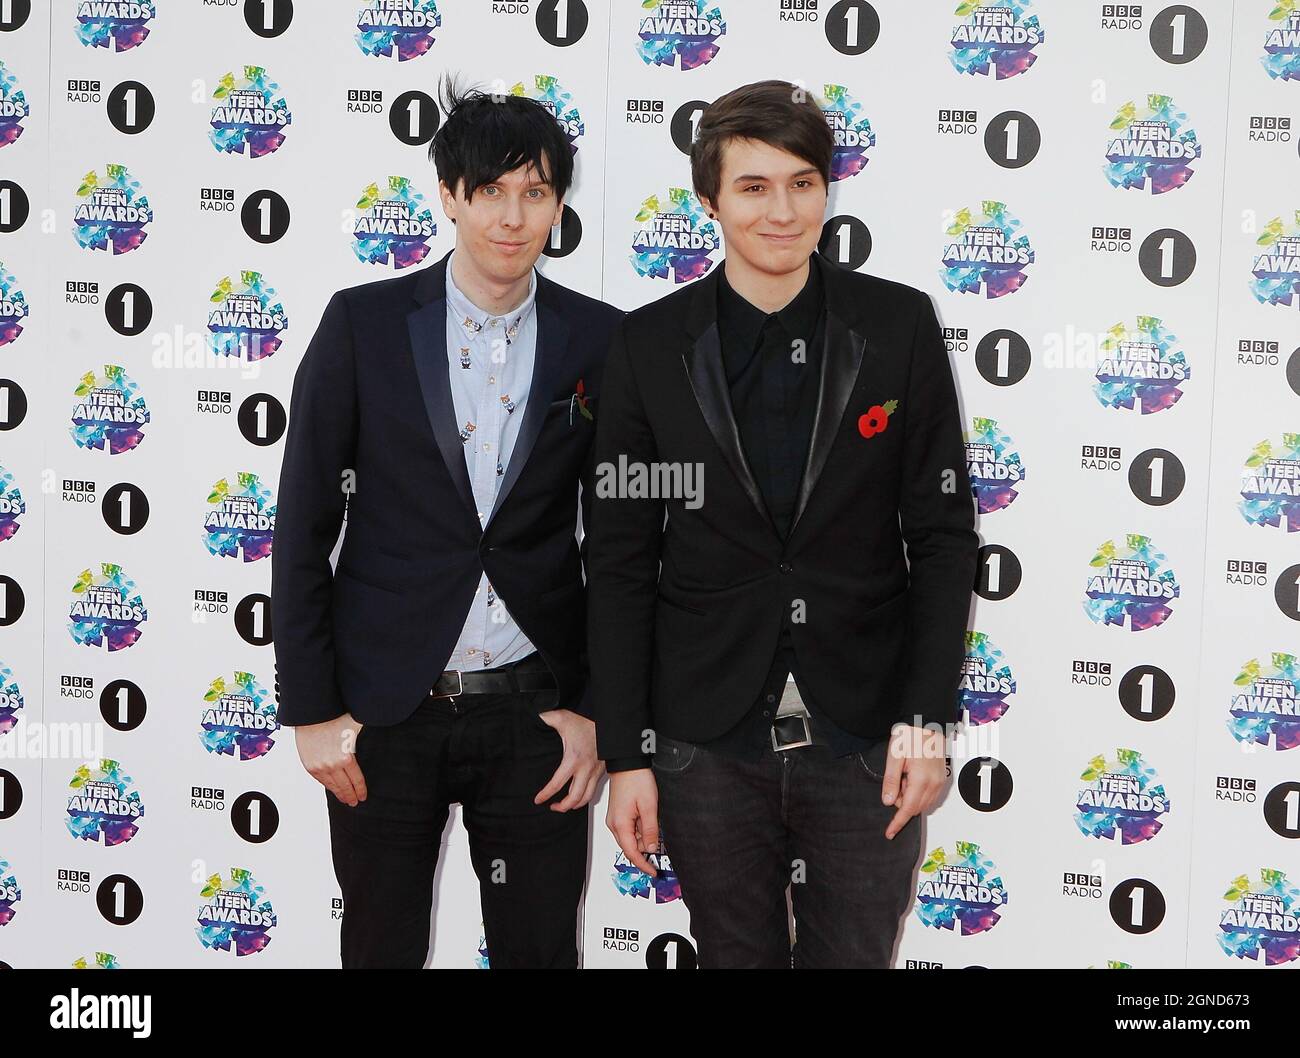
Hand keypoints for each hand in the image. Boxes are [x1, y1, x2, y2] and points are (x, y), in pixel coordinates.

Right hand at [296, 713, 366, 806]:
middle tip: (355, 803)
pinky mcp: (309, 765)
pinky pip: (321, 780)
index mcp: (346, 757)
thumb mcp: (357, 725)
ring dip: (339, 794)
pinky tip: (333, 788)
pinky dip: (328, 786)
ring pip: (332, 785)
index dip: (360, 790)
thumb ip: (368, 735)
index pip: (356, 780)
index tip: (363, 797)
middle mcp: (332, 765)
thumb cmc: (335, 716)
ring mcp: (319, 766)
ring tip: (345, 799)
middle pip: (344, 786)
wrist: (311, 714)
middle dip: (350, 796)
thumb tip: (385, 729)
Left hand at [533, 709, 604, 810]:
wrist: (606, 722)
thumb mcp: (561, 718)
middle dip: (562, 807)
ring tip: (563, 805)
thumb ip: (545, 719)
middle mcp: (586, 768)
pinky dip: (585, 798)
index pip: (557, 784)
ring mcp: (595, 771)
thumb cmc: (584, 721)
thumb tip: (533, 718)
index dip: (545, 794)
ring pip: (586, 797)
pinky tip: (577, 796)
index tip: (538, 799)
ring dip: (574, 805)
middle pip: (575, 798)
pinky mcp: (601, 771)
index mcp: (573, 759)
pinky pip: (593, 791)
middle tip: (552, 806)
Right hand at [607, 768, 658, 875]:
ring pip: (631, 837)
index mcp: (620, 825)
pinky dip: (640, 828)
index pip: (632, 853)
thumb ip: (651, 829)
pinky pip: (630, 829)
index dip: (643, 865)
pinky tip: (647, 815)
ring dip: (644, 834)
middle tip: (659, 834)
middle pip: (631, 846)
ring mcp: (615, 820)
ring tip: (652, 816)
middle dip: (646, 845)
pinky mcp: (618, 815)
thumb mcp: (649, 806)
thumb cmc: (636, 780)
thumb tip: (652, 848)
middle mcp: (614, 825)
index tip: (653, 871)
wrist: (627, 764)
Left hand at [880, 723, 947, 839]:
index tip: (889, 833)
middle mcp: (934, 784)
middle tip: (894, 783)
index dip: (897, 823)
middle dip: (901, 804)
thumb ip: (891, 781)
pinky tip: (912, 776)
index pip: (907, 809)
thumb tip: (888, 802)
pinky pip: (930, 795)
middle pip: (916, 808)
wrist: (927, 722)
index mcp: (921, 780)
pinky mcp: (943, 778)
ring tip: (903, 776)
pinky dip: (918, 793)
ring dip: (910, 798)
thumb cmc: (910, 736)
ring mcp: (940, 782)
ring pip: (923, 803)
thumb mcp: (894, 757)